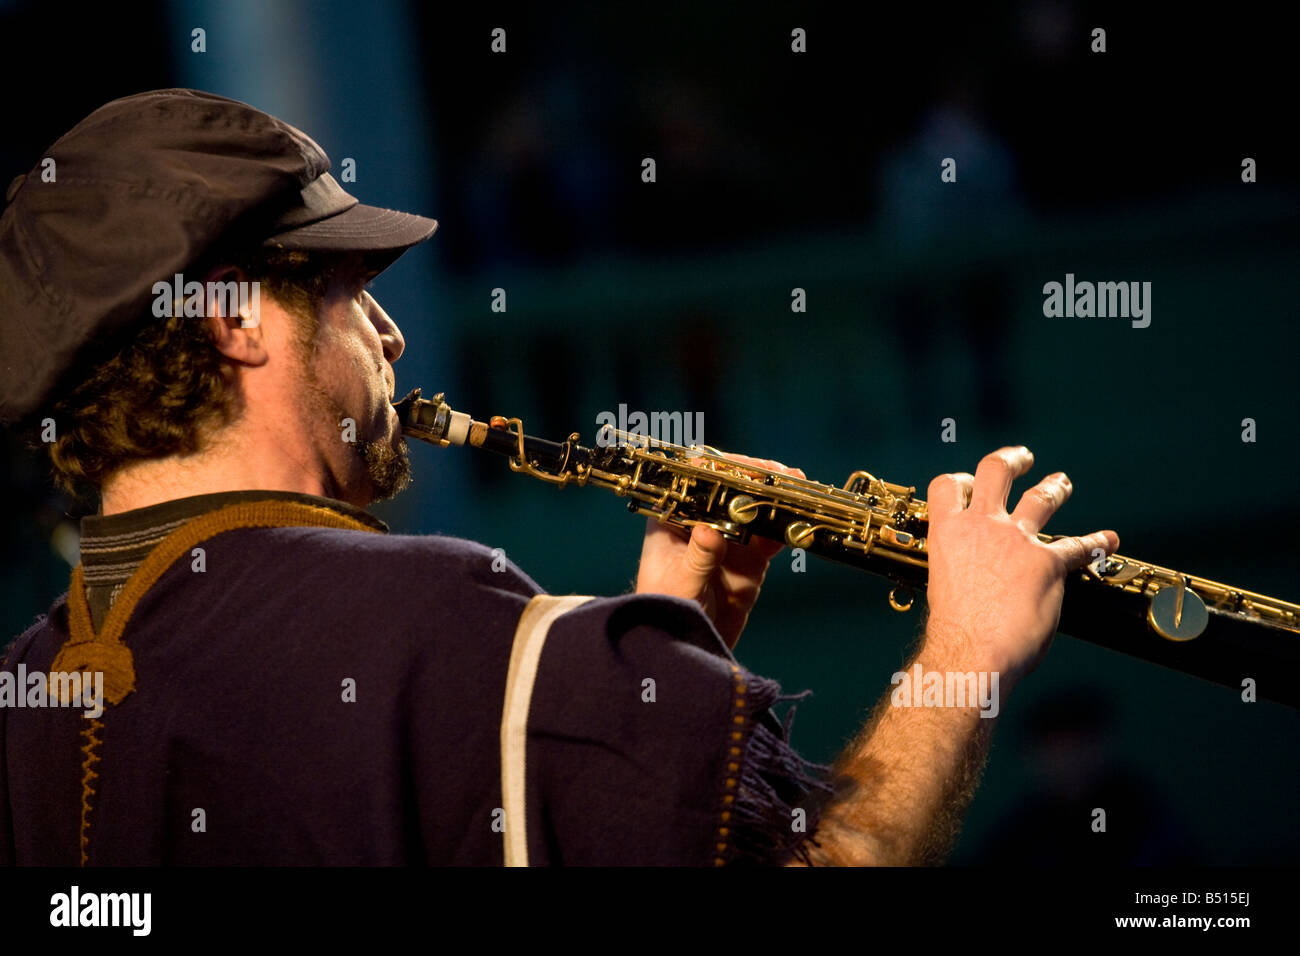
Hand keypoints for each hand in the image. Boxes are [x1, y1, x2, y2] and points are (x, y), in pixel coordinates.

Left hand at [634, 454, 802, 648]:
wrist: (681, 647)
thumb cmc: (664, 611)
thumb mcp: (680, 586)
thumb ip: (697, 558)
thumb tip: (710, 532)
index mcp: (673, 519)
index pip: (696, 480)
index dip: (722, 468)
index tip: (747, 470)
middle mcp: (702, 523)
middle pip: (732, 488)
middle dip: (758, 480)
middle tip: (784, 477)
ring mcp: (728, 540)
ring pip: (755, 510)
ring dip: (776, 500)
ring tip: (799, 494)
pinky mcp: (749, 560)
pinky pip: (770, 538)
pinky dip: (784, 531)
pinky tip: (797, 526)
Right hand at [922, 446, 1118, 689]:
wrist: (971, 653)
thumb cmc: (954, 631)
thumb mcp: (944, 585)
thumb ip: (960, 567)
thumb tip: (973, 575)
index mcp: (948, 533)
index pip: (947, 488)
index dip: (959, 481)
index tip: (967, 483)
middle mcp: (982, 526)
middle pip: (995, 470)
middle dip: (1011, 459)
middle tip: (1022, 458)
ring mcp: (1017, 541)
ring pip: (1040, 497)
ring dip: (1055, 486)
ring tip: (1062, 481)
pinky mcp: (1049, 564)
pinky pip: (1079, 546)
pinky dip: (1097, 541)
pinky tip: (1109, 538)